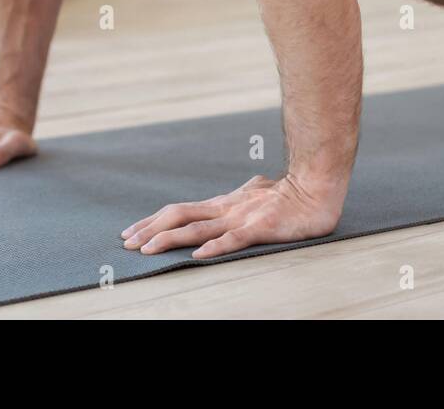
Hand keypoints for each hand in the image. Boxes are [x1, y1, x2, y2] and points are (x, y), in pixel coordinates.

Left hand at [121, 173, 345, 259]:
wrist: (317, 187)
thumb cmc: (291, 192)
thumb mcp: (260, 190)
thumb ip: (247, 192)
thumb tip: (246, 186)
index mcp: (223, 204)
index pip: (180, 210)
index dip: (153, 221)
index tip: (131, 232)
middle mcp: (226, 209)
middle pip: (179, 216)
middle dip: (150, 230)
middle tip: (126, 243)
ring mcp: (241, 218)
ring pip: (198, 228)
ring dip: (170, 239)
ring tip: (147, 250)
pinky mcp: (260, 228)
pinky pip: (234, 239)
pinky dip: (214, 248)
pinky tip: (198, 256)